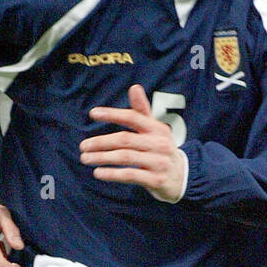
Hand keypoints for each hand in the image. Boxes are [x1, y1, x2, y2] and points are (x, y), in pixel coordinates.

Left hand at [81, 84, 185, 202]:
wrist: (184, 177)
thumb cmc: (162, 150)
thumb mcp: (156, 130)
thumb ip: (142, 111)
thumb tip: (134, 87)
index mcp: (158, 129)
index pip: (133, 117)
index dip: (113, 114)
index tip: (93, 113)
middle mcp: (159, 144)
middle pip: (125, 139)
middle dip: (101, 142)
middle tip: (83, 146)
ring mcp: (159, 163)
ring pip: (125, 157)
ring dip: (102, 157)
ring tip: (85, 158)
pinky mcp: (156, 180)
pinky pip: (130, 175)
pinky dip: (112, 174)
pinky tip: (98, 173)